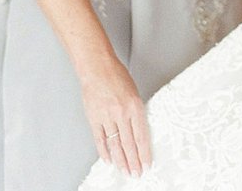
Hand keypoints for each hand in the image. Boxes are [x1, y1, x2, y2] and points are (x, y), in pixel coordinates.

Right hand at [80, 54, 150, 176]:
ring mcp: (107, 117)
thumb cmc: (116, 75)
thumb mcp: (134, 92)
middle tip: (136, 173)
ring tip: (125, 171)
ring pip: (115, 145)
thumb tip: (138, 130)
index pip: (142, 136)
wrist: (97, 67)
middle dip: (134, 161)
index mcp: (135, 106)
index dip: (144, 153)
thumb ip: (136, 112)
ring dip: (121, 160)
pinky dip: (104, 151)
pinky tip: (109, 160)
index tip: (147, 164)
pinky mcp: (94, 118)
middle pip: (129, 144)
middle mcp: (122, 113)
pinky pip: (100, 139)